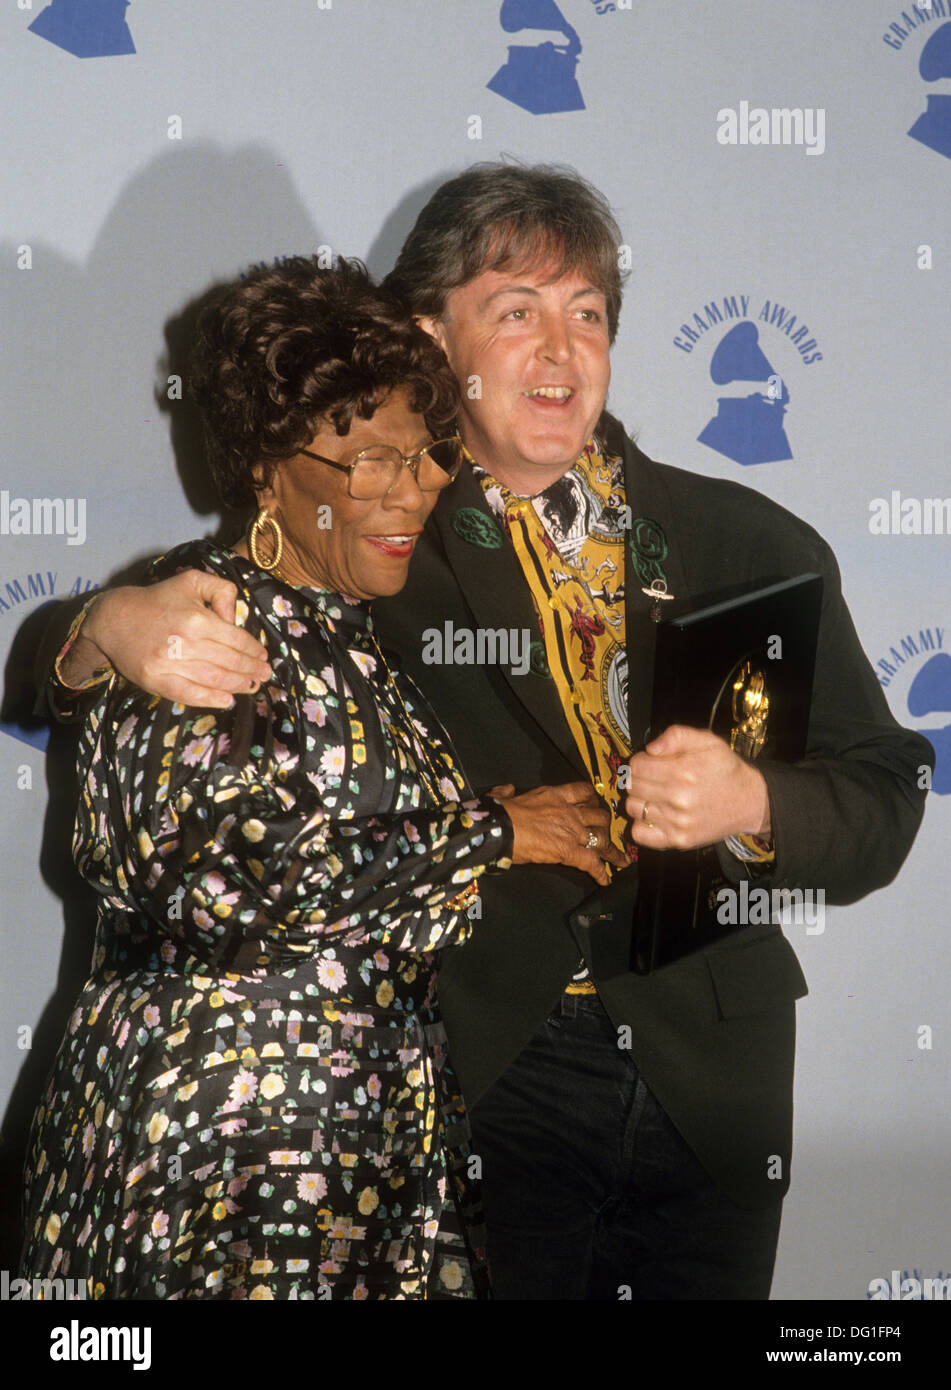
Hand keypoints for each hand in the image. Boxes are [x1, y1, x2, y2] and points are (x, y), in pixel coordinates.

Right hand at [69, 570, 270, 706]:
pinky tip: (227, 701)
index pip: (236, 640)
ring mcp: (169, 664)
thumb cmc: (157, 600)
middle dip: (252, 671)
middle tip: (264, 675)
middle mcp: (185, 642)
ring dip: (238, 686)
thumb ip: (220, 590)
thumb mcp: (191, 580)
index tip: (263, 657)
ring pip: (214, 679)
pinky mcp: (155, 681)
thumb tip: (235, 618)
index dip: (254, 651)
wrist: (114, 619)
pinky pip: (188, 694)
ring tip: (252, 687)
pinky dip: (210, 700)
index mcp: (197, 618)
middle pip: (229, 662)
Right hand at [489, 782, 627, 884]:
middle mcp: (569, 811)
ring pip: (602, 838)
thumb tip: (505, 789)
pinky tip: (605, 880)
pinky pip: (592, 862)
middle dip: (606, 825)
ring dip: (612, 850)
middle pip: (599, 815)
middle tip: (606, 833)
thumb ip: (508, 792)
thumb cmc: (499, 813)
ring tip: (620, 859)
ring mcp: (572, 831)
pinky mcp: (569, 851)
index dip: (593, 798)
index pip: (583, 791)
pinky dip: (601, 872)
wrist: (499, 828)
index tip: (595, 804)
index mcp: (554, 795)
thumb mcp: (503, 795)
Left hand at [624, 725, 770, 850]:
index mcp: (683, 771)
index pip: (636, 766)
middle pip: (632, 786)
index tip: (651, 763)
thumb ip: (676, 736)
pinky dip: (642, 825)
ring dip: (640, 800)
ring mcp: (677, 822)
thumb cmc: (725, 769)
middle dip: (639, 779)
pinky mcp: (678, 840)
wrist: (748, 801)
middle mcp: (678, 798)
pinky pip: (639, 834)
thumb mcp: (707, 740)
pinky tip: (656, 815)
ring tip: (657, 796)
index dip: (641, 761)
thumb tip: (651, 748)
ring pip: (633, 808)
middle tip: (654, 778)